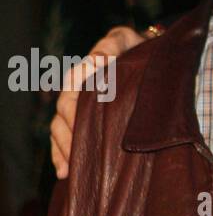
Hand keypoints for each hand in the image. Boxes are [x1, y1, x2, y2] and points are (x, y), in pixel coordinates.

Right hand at [50, 26, 145, 178]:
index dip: (72, 110)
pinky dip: (64, 155)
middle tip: (75, 157)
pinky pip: (67, 139)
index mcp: (84, 72)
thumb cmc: (136, 48)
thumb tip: (98, 59)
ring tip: (67, 171)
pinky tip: (65, 173)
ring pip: (60, 129)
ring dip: (63, 150)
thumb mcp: (127, 42)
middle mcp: (77, 91)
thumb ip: (112, 46)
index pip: (71, 91)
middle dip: (67, 138)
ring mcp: (80, 108)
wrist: (148, 57)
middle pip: (63, 115)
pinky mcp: (87, 122)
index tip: (77, 126)